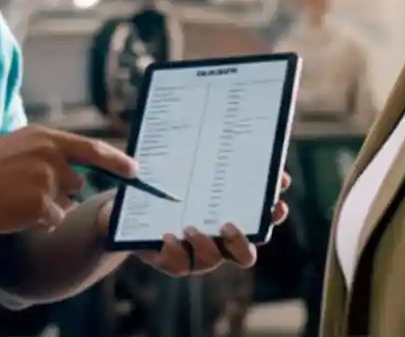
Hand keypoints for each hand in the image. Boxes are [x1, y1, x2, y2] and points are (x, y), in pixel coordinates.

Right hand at [0, 125, 136, 234]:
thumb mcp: (15, 148)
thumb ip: (45, 153)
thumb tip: (76, 173)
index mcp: (44, 136)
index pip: (91, 148)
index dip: (117, 160)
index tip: (136, 170)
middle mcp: (50, 153)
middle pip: (77, 181)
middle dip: (57, 191)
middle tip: (21, 189)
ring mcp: (47, 178)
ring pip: (64, 202)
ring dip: (46, 206)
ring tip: (14, 199)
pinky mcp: (41, 203)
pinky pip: (52, 220)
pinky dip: (36, 221)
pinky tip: (12, 212)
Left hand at [98, 171, 291, 274]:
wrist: (128, 201)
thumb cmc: (168, 179)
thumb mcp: (187, 163)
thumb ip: (212, 157)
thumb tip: (237, 141)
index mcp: (231, 218)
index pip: (263, 222)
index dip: (274, 216)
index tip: (276, 201)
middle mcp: (219, 242)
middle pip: (245, 254)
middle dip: (242, 242)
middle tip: (228, 224)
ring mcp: (195, 254)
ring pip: (211, 260)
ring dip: (204, 244)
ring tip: (190, 226)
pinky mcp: (169, 260)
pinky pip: (177, 265)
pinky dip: (175, 252)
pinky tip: (168, 235)